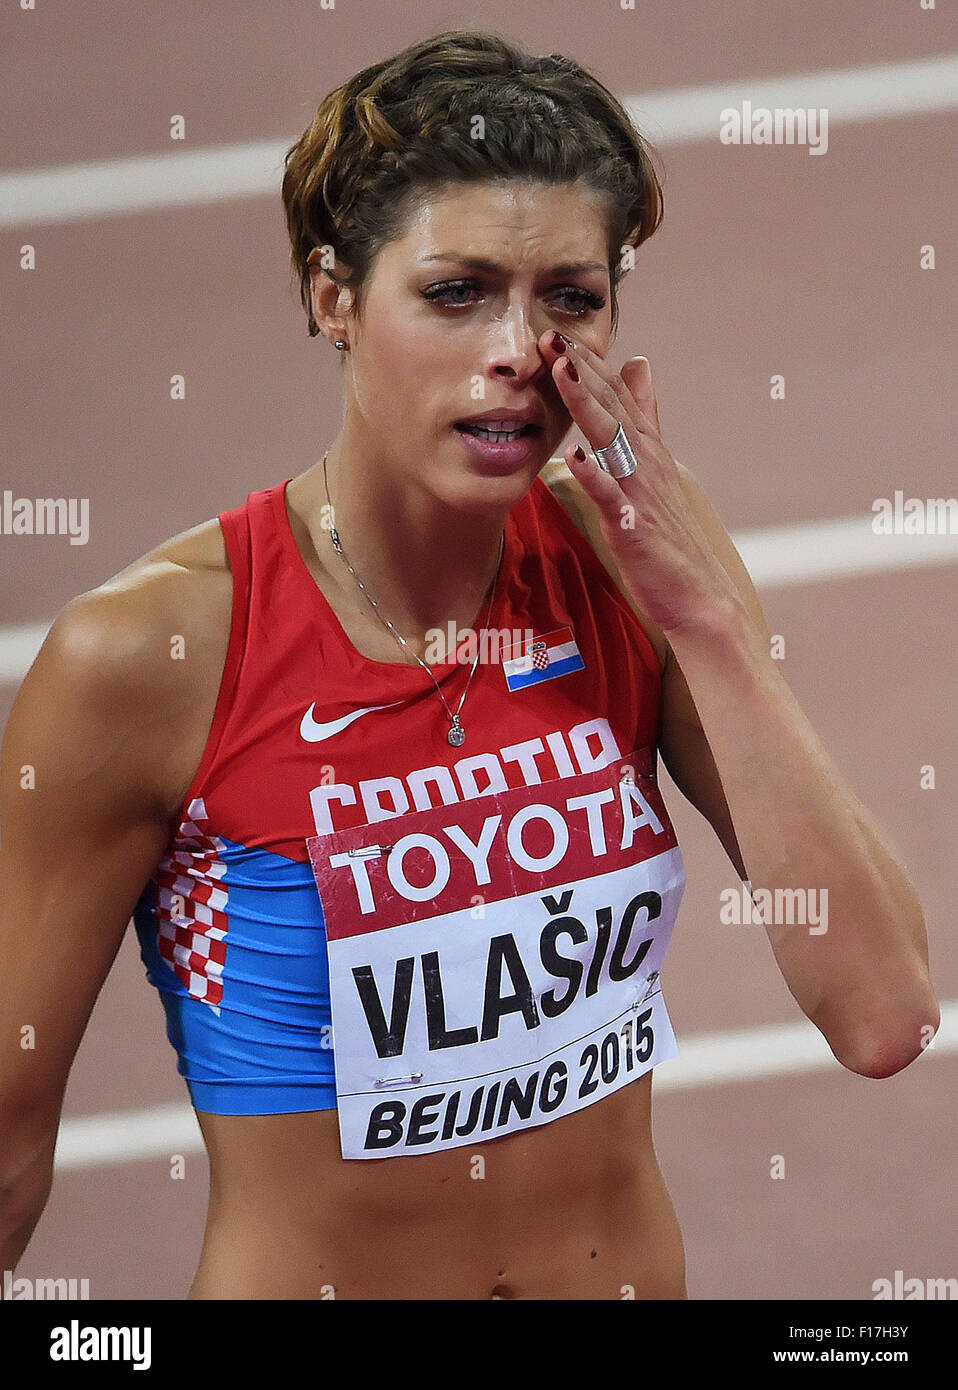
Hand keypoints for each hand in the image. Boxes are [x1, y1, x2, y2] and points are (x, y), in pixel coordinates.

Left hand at [540, 332, 738, 635]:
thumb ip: (646, 416)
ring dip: (586, 405)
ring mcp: (641, 494)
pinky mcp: (634, 528)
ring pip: (611, 440)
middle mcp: (646, 464)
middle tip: (551, 335)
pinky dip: (596, 474)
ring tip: (561, 372)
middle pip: (612, 408)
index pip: (616, 397)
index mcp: (646, 450)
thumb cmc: (669, 536)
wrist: (698, 596)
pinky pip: (612, 498)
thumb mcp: (655, 466)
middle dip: (582, 371)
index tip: (558, 333)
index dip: (588, 364)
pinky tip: (575, 454)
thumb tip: (639, 364)